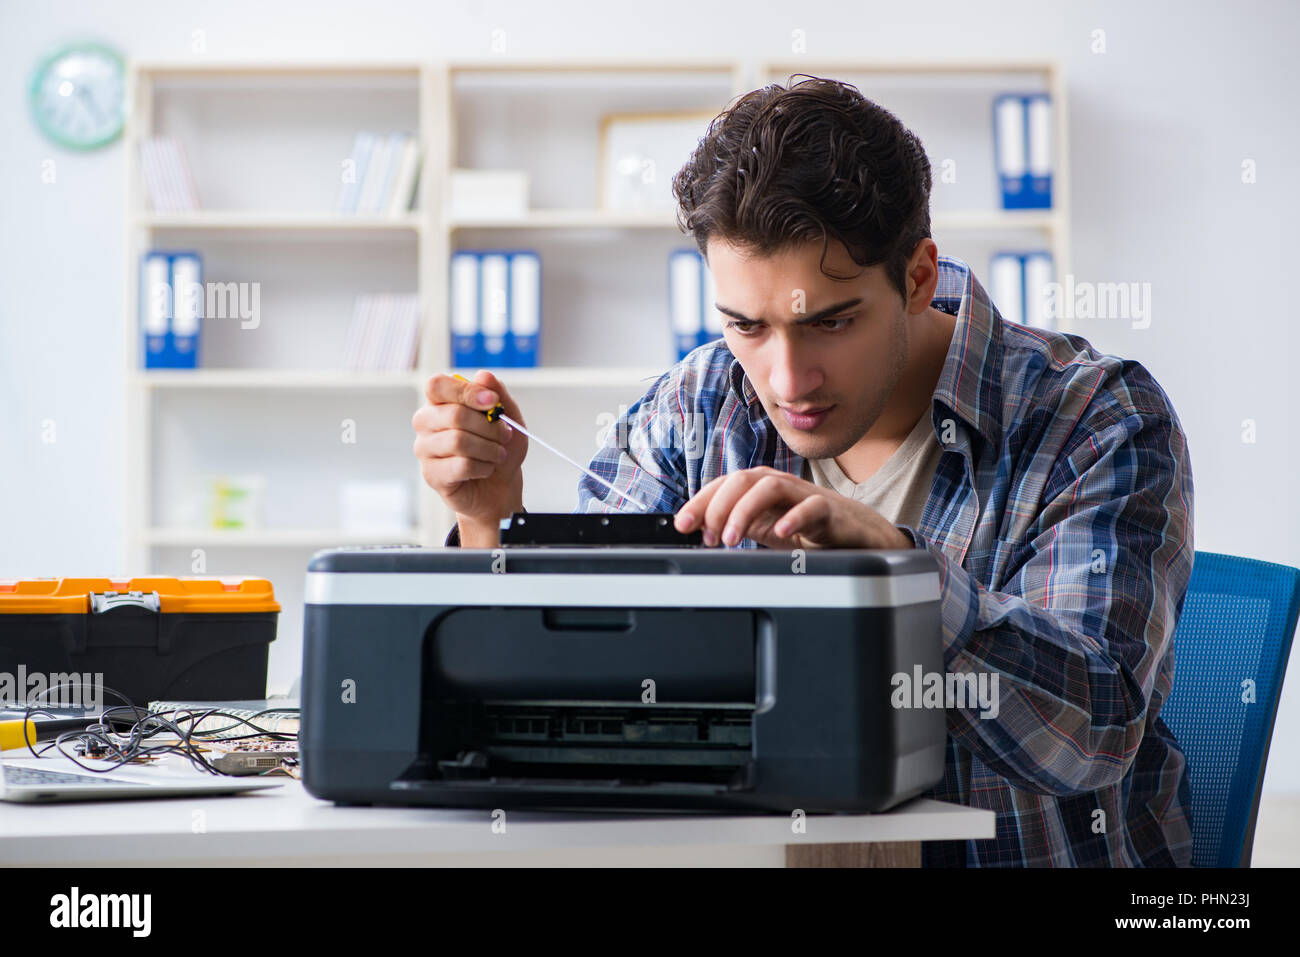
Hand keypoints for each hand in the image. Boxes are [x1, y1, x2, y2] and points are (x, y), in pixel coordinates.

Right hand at [412, 370, 527, 527]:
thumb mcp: (509, 417)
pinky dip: (482, 467)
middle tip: (504, 435)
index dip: (466, 391)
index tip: (492, 402)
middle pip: (454, 415)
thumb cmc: (499, 448)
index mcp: (440, 402)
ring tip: (497, 454)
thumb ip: (498, 394)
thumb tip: (484, 375)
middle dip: (488, 427)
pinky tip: (485, 469)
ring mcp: (425, 449)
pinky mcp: (431, 474)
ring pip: (458, 441)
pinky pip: (460, 466)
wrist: (500, 487)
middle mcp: (426, 422)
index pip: (437, 385)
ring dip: (489, 449)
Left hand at [672, 466, 913, 549]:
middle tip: (709, 536)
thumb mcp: (765, 529)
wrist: (857, 536)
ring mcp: (805, 496)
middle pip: (743, 479)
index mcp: (760, 488)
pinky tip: (780, 533)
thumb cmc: (809, 529)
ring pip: (771, 486)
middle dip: (718, 505)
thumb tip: (699, 529)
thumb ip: (736, 525)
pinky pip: (813, 507)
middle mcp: (779, 486)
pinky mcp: (830, 512)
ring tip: (732, 538)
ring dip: (745, 511)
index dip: (700, 502)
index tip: (682, 525)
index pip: (723, 485)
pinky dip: (794, 518)